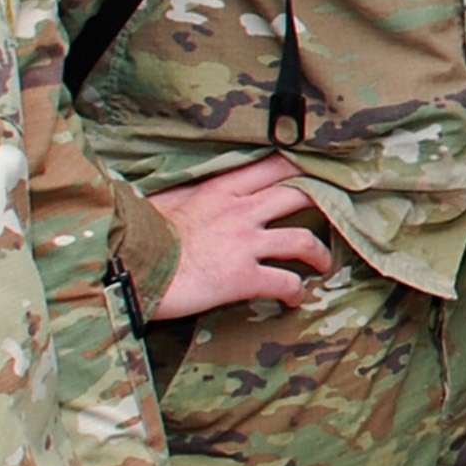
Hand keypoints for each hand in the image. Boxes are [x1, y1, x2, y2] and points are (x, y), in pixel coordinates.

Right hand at [151, 155, 331, 316]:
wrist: (128, 267)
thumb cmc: (137, 234)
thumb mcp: (163, 201)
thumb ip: (186, 192)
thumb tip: (180, 189)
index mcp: (220, 189)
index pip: (272, 166)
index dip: (301, 165)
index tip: (322, 166)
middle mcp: (240, 212)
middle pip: (299, 195)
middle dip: (324, 203)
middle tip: (338, 212)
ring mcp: (244, 244)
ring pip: (303, 240)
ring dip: (320, 254)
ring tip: (323, 264)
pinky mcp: (243, 277)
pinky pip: (285, 283)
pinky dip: (296, 292)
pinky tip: (295, 300)